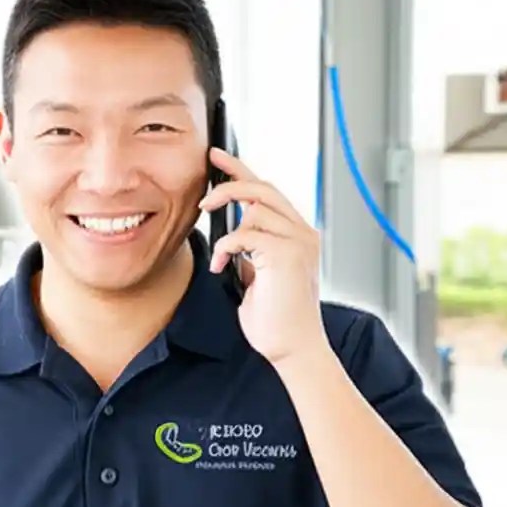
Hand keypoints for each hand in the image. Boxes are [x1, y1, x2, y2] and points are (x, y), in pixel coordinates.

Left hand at [199, 148, 327, 364]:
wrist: (292, 349)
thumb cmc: (275, 319)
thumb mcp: (259, 277)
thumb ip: (252, 253)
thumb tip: (233, 239)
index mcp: (298, 235)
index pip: (269, 191)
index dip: (241, 170)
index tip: (216, 157)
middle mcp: (303, 233)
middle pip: (263, 187)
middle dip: (230, 181)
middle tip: (203, 192)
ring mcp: (298, 242)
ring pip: (255, 207)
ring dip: (226, 228)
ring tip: (219, 254)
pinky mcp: (287, 255)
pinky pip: (246, 234)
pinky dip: (226, 248)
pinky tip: (220, 266)